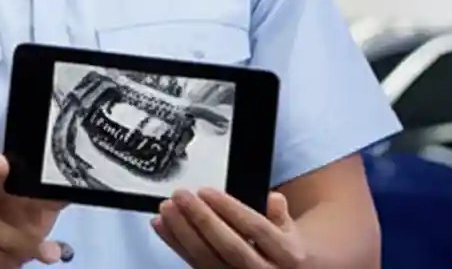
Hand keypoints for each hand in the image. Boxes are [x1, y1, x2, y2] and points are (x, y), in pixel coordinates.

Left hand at [152, 189, 308, 268]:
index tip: (206, 191)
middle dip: (202, 219)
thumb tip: (272, 199)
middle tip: (181, 195)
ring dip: (182, 232)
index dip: (230, 209)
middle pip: (230, 246)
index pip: (257, 230)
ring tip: (167, 208)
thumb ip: (279, 213)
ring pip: (207, 259)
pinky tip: (161, 225)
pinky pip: (193, 263)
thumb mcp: (290, 229)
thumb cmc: (282, 248)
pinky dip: (175, 244)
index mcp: (287, 255)